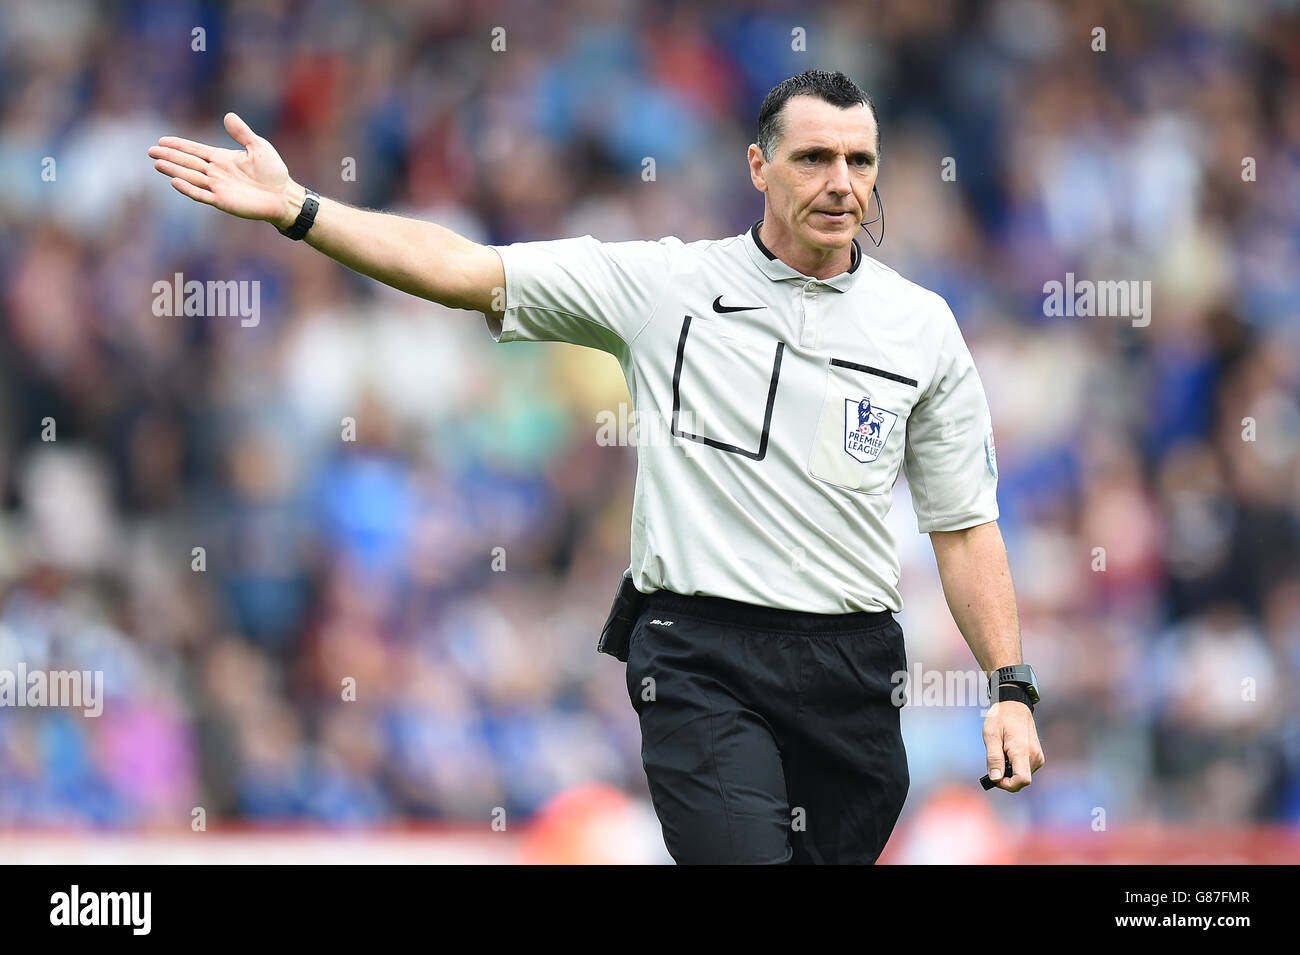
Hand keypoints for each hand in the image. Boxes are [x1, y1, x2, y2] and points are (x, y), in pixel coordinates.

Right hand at [148, 112, 299, 227]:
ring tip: (157, 163)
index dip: (179, 145)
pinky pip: (201, 195)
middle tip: (150, 151)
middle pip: (188, 163)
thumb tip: (227, 116)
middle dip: (170, 156)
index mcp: (222, 158)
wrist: (283, 195)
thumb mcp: (258, 147)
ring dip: (174, 170)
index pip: (195, 150)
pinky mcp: (222, 201)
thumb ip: (242, 133)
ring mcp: (218, 187)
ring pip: (190, 177)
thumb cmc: (273, 172)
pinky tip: (175, 181)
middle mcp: (216, 172)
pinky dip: (188, 189)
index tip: (162, 140)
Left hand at [982, 697, 1044, 791]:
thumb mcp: (991, 735)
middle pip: (1021, 780)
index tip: (995, 777)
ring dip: (1009, 771)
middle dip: (1005, 777)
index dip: (1007, 785)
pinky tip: (1008, 753)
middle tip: (994, 761)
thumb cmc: (1001, 718)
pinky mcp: (1038, 756)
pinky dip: (1015, 767)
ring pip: (1022, 776)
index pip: (1022, 780)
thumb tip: (995, 779)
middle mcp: (1034, 756)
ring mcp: (1038, 756)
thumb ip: (993, 758)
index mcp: (1022, 751)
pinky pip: (1025, 769)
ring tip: (1001, 752)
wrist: (1014, 706)